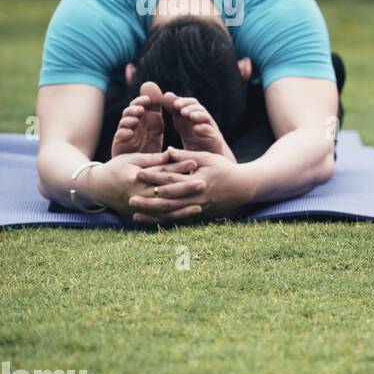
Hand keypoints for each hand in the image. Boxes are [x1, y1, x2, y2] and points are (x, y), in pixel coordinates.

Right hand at [84, 150, 201, 215]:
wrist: (97, 187)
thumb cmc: (116, 168)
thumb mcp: (131, 159)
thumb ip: (152, 159)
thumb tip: (172, 153)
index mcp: (136, 179)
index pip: (161, 173)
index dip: (179, 167)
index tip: (196, 162)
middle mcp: (138, 195)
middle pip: (165, 193)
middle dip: (185, 189)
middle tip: (204, 183)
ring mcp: (139, 208)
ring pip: (164, 210)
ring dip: (182, 209)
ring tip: (201, 205)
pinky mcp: (140, 215)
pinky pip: (159, 219)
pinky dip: (173, 219)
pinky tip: (187, 217)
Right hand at [110, 83, 166, 156]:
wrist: (139, 168)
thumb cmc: (148, 146)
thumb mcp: (155, 128)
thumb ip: (155, 110)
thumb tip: (163, 91)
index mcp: (140, 119)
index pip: (138, 105)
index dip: (141, 101)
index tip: (148, 100)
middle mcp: (131, 125)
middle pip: (129, 112)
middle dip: (134, 109)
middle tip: (141, 109)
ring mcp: (124, 135)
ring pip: (123, 123)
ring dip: (129, 120)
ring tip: (135, 120)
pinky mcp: (119, 146)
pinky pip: (119, 138)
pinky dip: (123, 134)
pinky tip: (128, 132)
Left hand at [128, 147, 254, 224]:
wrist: (244, 187)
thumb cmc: (225, 169)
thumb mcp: (207, 157)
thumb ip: (186, 155)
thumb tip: (166, 151)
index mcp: (197, 180)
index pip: (171, 179)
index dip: (153, 177)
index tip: (137, 174)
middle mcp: (196, 197)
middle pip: (168, 200)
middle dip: (148, 200)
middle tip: (130, 198)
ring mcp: (198, 208)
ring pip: (172, 214)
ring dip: (153, 214)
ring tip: (135, 212)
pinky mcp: (199, 215)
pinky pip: (179, 220)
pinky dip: (163, 221)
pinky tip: (151, 220)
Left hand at [161, 92, 236, 161]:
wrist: (209, 165)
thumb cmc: (194, 143)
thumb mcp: (182, 127)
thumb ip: (175, 111)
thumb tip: (166, 94)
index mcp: (194, 118)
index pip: (190, 103)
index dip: (182, 101)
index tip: (173, 103)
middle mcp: (203, 122)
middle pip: (199, 108)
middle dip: (189, 106)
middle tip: (179, 107)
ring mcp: (211, 131)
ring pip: (207, 118)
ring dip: (198, 114)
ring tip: (190, 115)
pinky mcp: (215, 142)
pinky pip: (212, 134)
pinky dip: (205, 129)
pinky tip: (196, 129)